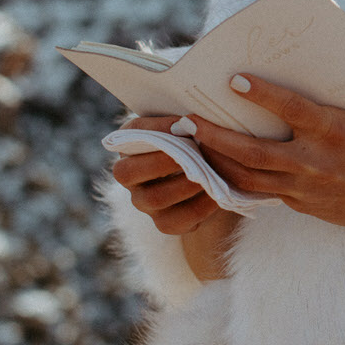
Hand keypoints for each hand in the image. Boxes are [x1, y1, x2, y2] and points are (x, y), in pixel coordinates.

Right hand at [110, 114, 224, 234]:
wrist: (210, 173)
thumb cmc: (195, 140)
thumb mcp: (186, 127)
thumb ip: (183, 121)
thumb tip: (192, 122)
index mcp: (130, 145)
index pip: (131, 134)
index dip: (155, 128)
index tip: (183, 123)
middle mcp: (130, 177)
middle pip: (127, 172)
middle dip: (161, 161)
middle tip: (192, 151)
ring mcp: (145, 203)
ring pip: (155, 198)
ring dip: (185, 185)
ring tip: (208, 173)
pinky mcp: (165, 223)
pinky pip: (178, 221)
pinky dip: (201, 207)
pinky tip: (218, 194)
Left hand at [181, 75, 344, 231]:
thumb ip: (341, 93)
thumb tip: (309, 64)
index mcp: (335, 131)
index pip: (292, 109)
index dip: (262, 94)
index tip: (234, 80)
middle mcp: (316, 161)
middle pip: (254, 151)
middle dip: (217, 136)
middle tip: (188, 121)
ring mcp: (305, 187)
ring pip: (248, 175)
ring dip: (217, 159)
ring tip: (194, 143)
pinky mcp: (300, 205)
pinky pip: (260, 191)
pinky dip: (235, 177)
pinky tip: (216, 165)